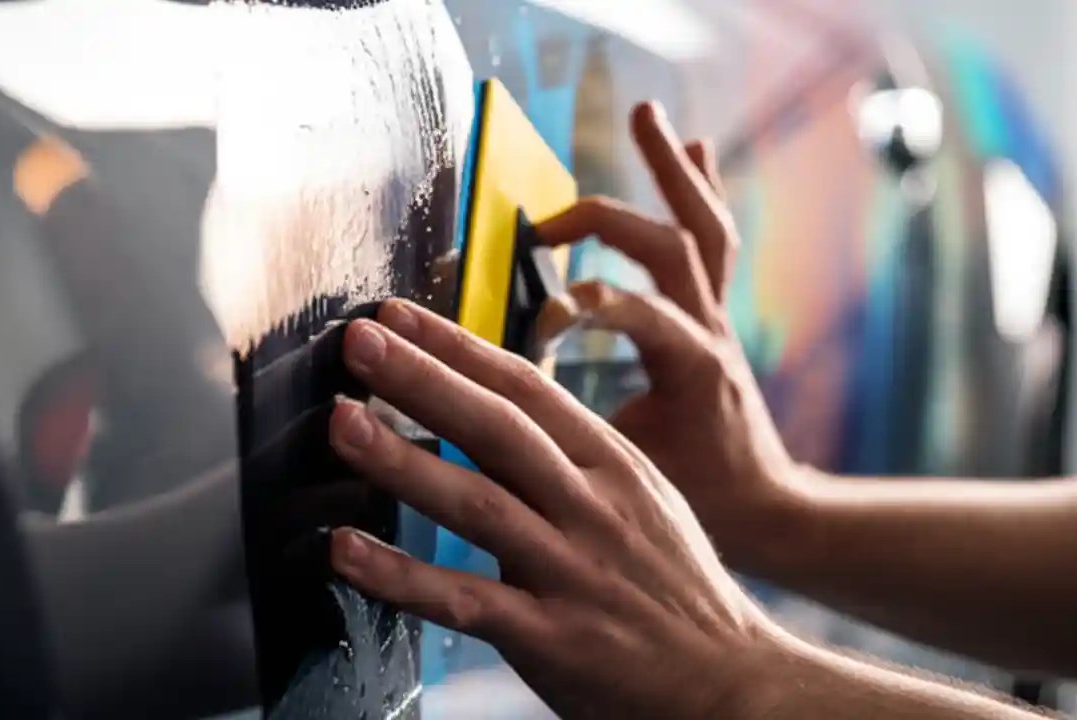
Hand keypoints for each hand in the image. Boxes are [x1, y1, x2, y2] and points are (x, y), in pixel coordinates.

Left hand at [326, 300, 792, 719]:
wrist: (735, 683)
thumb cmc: (679, 589)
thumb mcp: (646, 500)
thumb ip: (579, 457)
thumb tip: (508, 409)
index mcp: (615, 465)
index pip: (528, 389)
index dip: (458, 346)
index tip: (399, 314)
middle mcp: (593, 507)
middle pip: (498, 428)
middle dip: (424, 378)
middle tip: (358, 339)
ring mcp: (573, 570)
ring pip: (478, 504)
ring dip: (403, 462)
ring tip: (341, 424)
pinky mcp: (554, 638)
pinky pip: (465, 601)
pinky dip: (401, 576)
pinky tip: (346, 551)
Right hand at [536, 102, 810, 568]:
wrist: (768, 509)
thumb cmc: (700, 497)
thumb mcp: (632, 473)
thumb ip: (574, 434)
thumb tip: (505, 406)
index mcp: (693, 368)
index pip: (636, 311)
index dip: (582, 307)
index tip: (537, 323)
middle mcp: (711, 331)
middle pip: (671, 244)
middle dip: (608, 219)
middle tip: (547, 222)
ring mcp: (718, 318)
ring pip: (704, 226)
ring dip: (673, 168)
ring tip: (647, 113)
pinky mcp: (715, 317)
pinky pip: (713, 240)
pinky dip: (700, 190)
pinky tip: (694, 147)